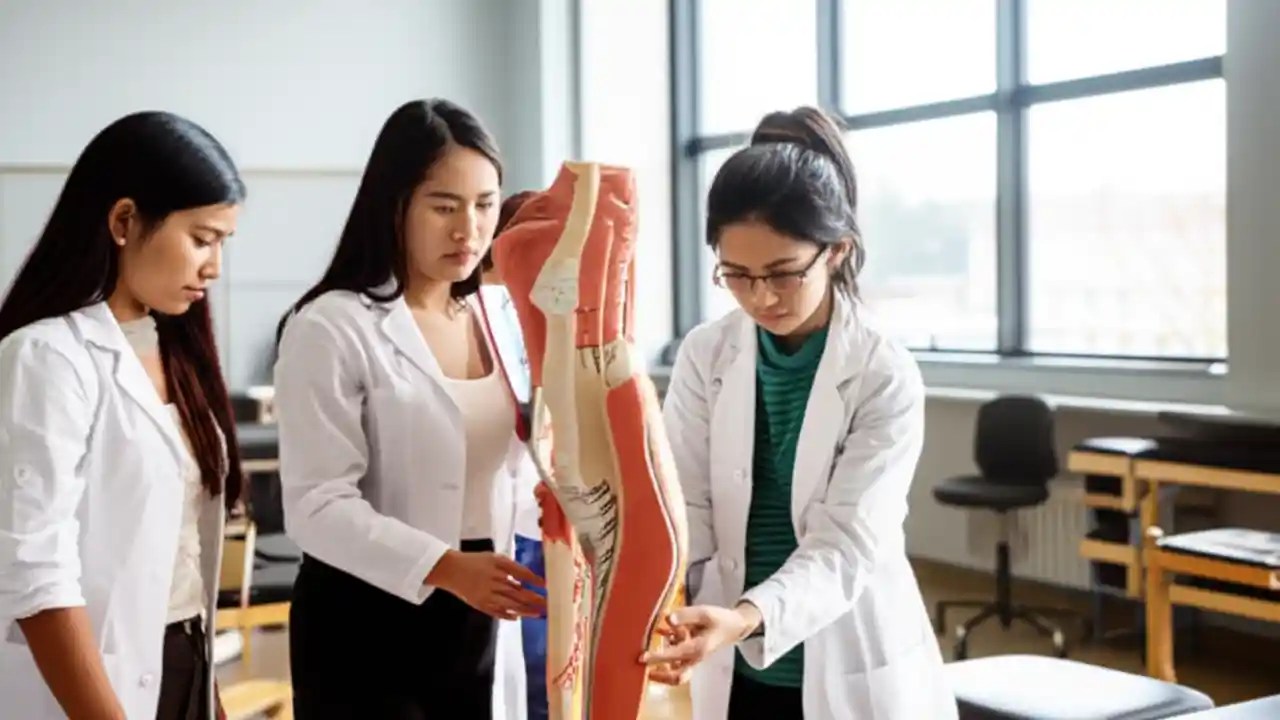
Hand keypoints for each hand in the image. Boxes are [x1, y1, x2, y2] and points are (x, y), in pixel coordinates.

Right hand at [426, 549, 546, 619]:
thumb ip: (511, 567)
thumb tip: (529, 578)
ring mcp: (487, 595)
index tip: (547, 585)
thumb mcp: (495, 558)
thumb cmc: (475, 561)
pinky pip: (496, 612)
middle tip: (549, 604)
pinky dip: (507, 616)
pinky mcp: (480, 604)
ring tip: (538, 613)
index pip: (522, 574)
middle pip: (519, 592)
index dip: (535, 580)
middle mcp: (494, 581)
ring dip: (526, 610)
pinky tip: (517, 618)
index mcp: (498, 566)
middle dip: (535, 599)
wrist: (451, 570)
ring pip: (510, 605)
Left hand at [640, 602, 762, 684]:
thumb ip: (686, 615)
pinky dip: (669, 649)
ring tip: (651, 653)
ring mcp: (693, 659)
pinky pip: (677, 658)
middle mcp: (694, 658)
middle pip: (677, 677)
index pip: (674, 655)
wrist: (734, 627)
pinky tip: (662, 632)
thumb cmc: (720, 620)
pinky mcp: (692, 655)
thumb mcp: (704, 613)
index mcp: (698, 648)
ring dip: (663, 664)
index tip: (642, 657)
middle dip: (660, 677)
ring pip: (676, 671)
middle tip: (645, 672)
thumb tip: (668, 620)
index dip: (657, 657)